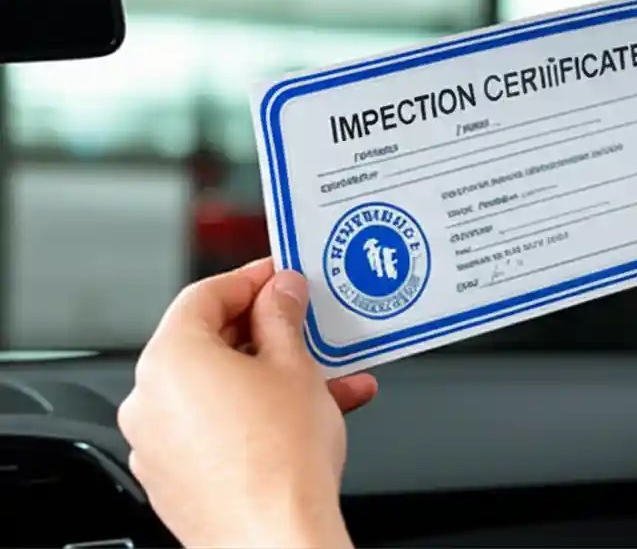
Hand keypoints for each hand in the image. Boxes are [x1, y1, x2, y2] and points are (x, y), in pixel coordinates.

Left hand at [118, 259, 377, 547]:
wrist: (275, 539)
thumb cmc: (281, 463)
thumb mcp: (295, 365)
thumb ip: (283, 316)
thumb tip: (281, 293)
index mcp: (169, 359)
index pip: (204, 295)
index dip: (250, 279)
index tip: (280, 277)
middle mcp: (148, 399)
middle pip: (207, 342)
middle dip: (265, 331)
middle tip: (305, 324)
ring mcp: (156, 443)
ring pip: (218, 389)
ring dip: (270, 377)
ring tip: (324, 378)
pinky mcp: (174, 478)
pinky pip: (215, 428)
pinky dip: (254, 415)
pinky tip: (305, 416)